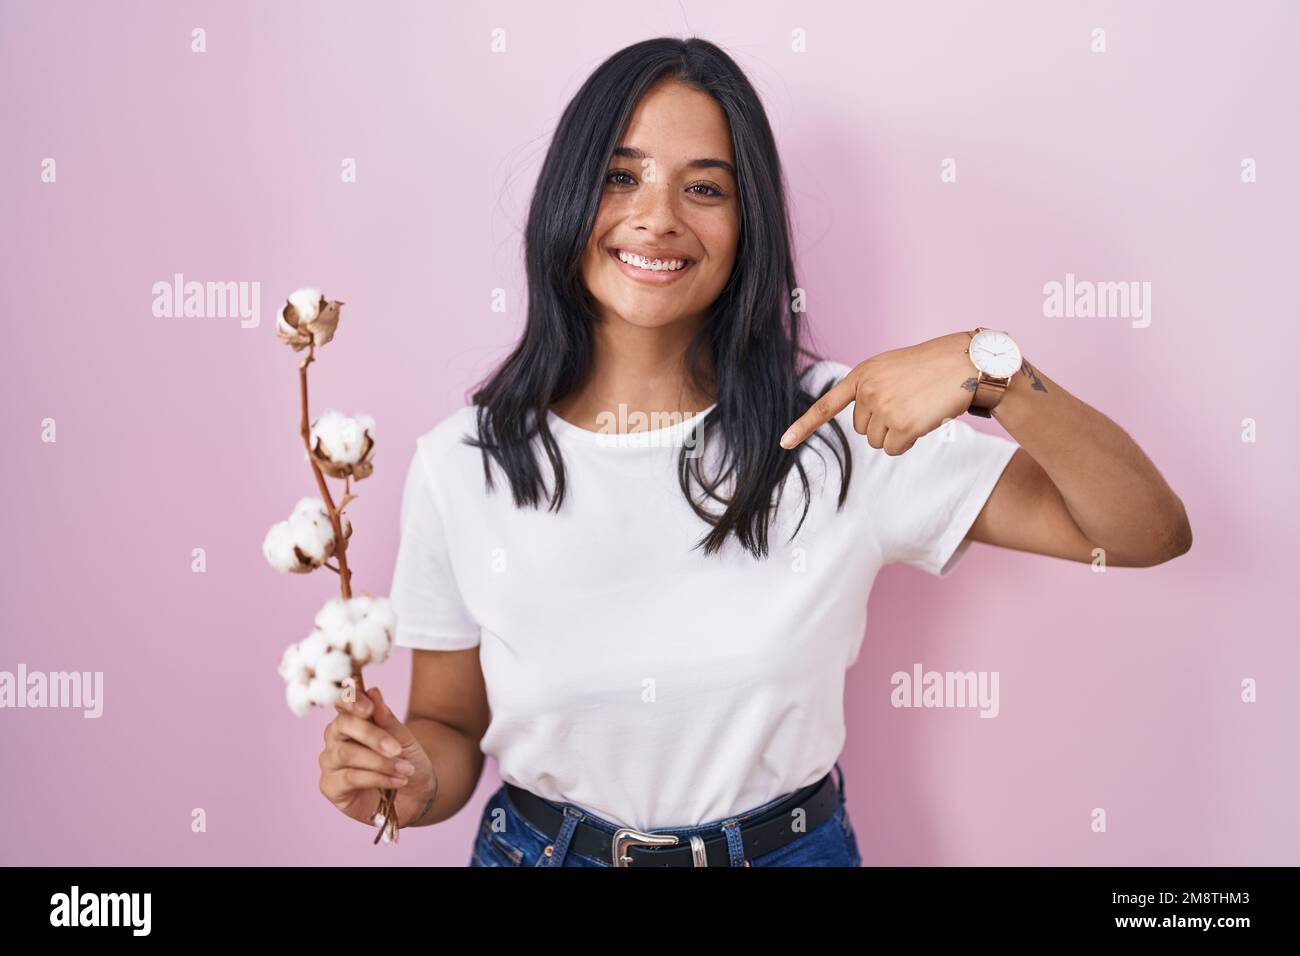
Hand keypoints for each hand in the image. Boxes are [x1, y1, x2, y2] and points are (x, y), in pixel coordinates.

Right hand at [319, 686, 437, 829]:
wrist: (416, 792)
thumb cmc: (407, 759)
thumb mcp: (404, 738)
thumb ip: (387, 719)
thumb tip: (373, 692)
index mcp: (352, 718)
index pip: (342, 702)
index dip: (352, 701)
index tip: (369, 708)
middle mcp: (336, 737)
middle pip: (342, 726)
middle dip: (372, 736)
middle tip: (397, 749)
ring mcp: (330, 762)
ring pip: (346, 754)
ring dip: (380, 762)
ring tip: (405, 769)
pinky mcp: (330, 786)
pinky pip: (349, 778)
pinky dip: (376, 778)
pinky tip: (397, 781)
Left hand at [779, 331, 976, 454]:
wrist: (967, 363)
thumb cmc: (934, 367)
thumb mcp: (893, 369)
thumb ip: (872, 389)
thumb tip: (866, 426)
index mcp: (863, 374)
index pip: (826, 405)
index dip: (804, 426)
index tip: (784, 443)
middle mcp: (868, 390)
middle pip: (862, 430)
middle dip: (884, 424)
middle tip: (909, 404)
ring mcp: (884, 407)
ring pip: (877, 442)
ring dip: (897, 434)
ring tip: (918, 408)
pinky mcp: (902, 424)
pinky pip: (894, 449)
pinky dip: (908, 443)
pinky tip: (924, 421)